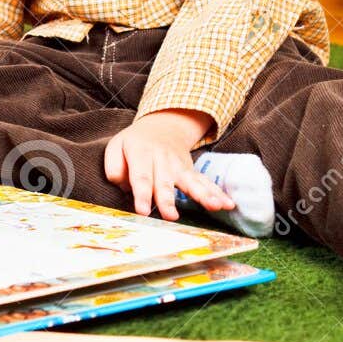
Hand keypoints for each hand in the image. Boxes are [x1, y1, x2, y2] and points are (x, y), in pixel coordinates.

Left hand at [104, 111, 236, 221]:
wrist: (162, 126)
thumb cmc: (134, 143)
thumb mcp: (116, 147)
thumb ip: (114, 167)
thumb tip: (124, 187)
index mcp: (141, 153)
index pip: (141, 176)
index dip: (142, 194)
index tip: (142, 211)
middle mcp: (163, 160)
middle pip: (165, 182)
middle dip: (168, 199)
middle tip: (170, 216)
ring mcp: (179, 166)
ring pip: (191, 181)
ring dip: (203, 194)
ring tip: (214, 206)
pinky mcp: (191, 171)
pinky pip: (205, 182)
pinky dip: (218, 193)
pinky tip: (228, 204)